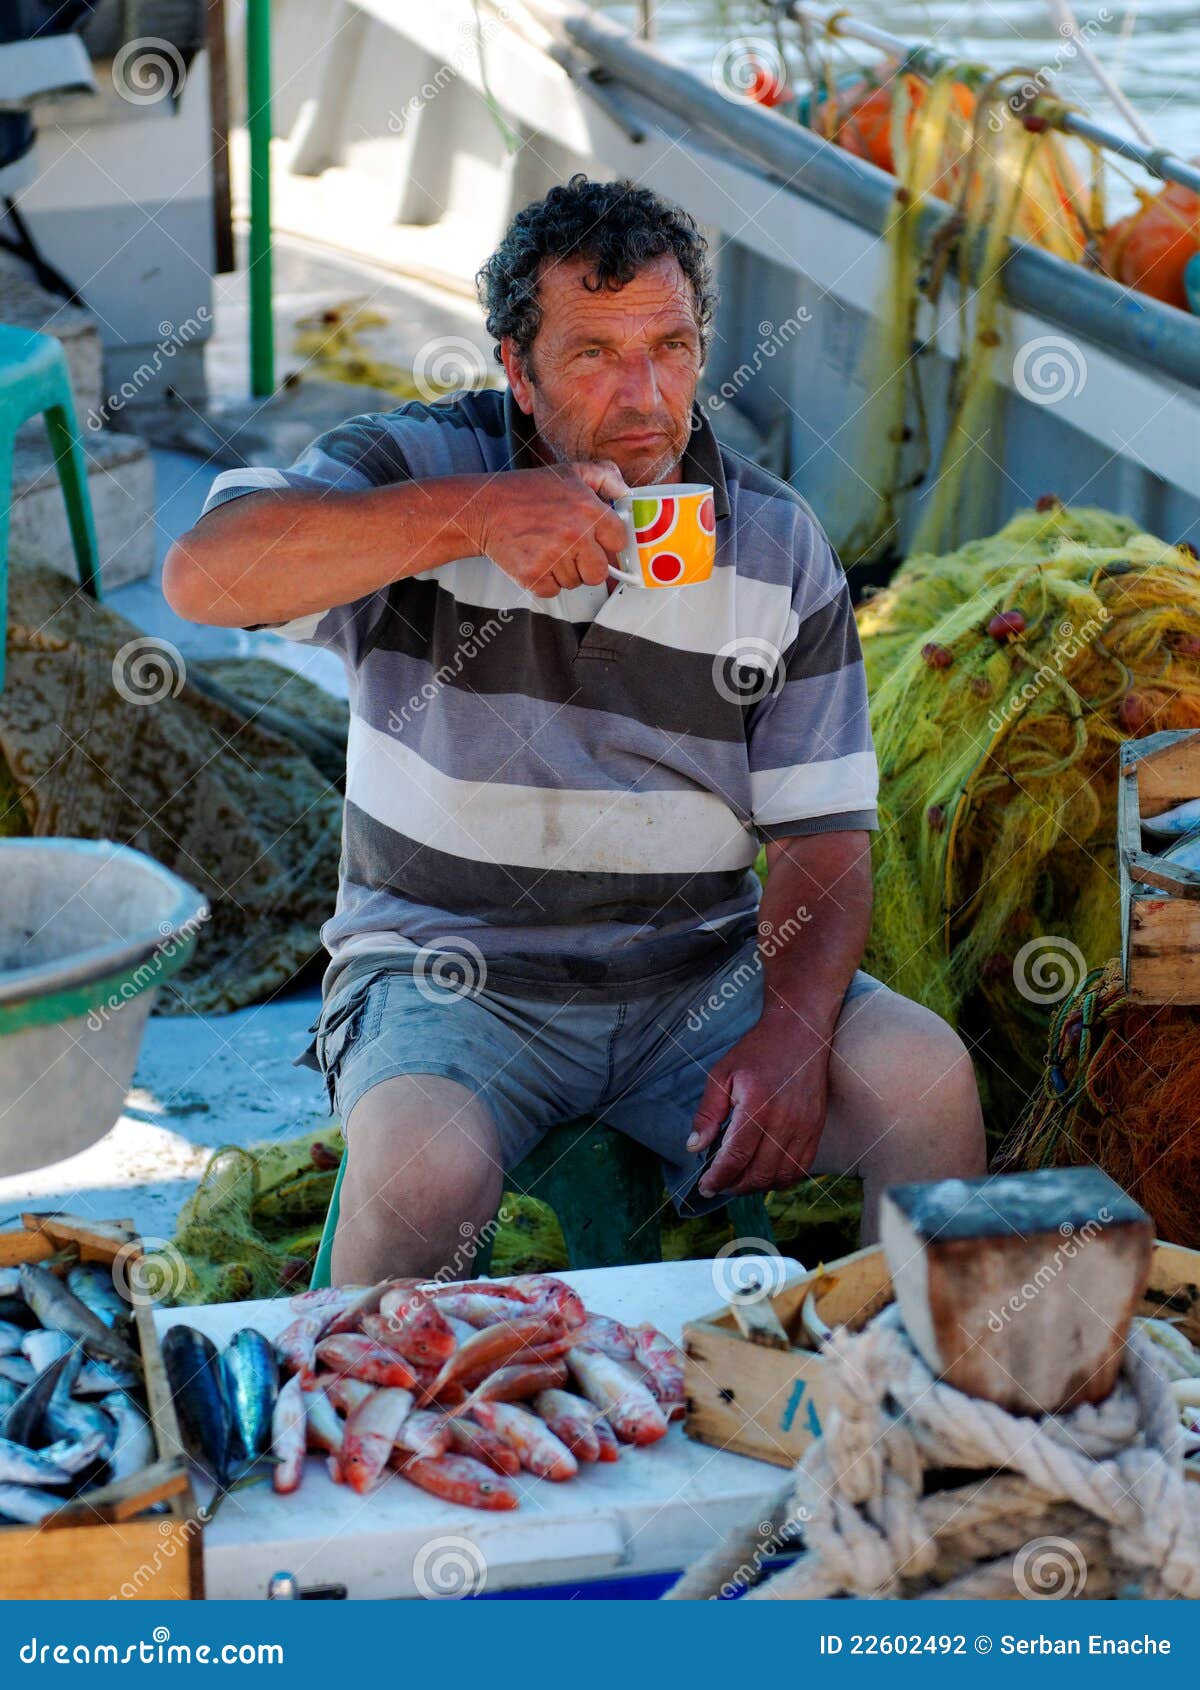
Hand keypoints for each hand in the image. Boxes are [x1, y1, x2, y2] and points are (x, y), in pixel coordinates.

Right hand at [469, 462, 629, 598]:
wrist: (485, 508)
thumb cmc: (526, 492)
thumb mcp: (569, 472)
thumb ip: (603, 476)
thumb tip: (625, 491)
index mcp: (589, 510)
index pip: (618, 542)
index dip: (607, 543)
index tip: (597, 542)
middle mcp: (575, 535)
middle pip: (599, 572)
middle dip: (587, 565)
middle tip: (570, 551)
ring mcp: (555, 557)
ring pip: (574, 583)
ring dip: (563, 572)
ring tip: (546, 550)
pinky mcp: (535, 575)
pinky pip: (553, 591)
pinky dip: (544, 582)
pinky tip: (535, 560)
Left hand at [688, 1012, 831, 1198]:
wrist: (799, 1032)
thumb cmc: (757, 1051)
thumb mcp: (721, 1075)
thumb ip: (708, 1114)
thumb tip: (694, 1147)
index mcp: (758, 1106)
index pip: (737, 1157)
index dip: (719, 1178)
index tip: (705, 1186)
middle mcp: (785, 1121)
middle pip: (760, 1173)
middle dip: (735, 1187)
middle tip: (719, 1185)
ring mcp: (805, 1127)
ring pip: (781, 1176)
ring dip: (758, 1187)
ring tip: (739, 1181)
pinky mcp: (816, 1129)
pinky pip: (801, 1168)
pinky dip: (781, 1179)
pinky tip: (764, 1174)